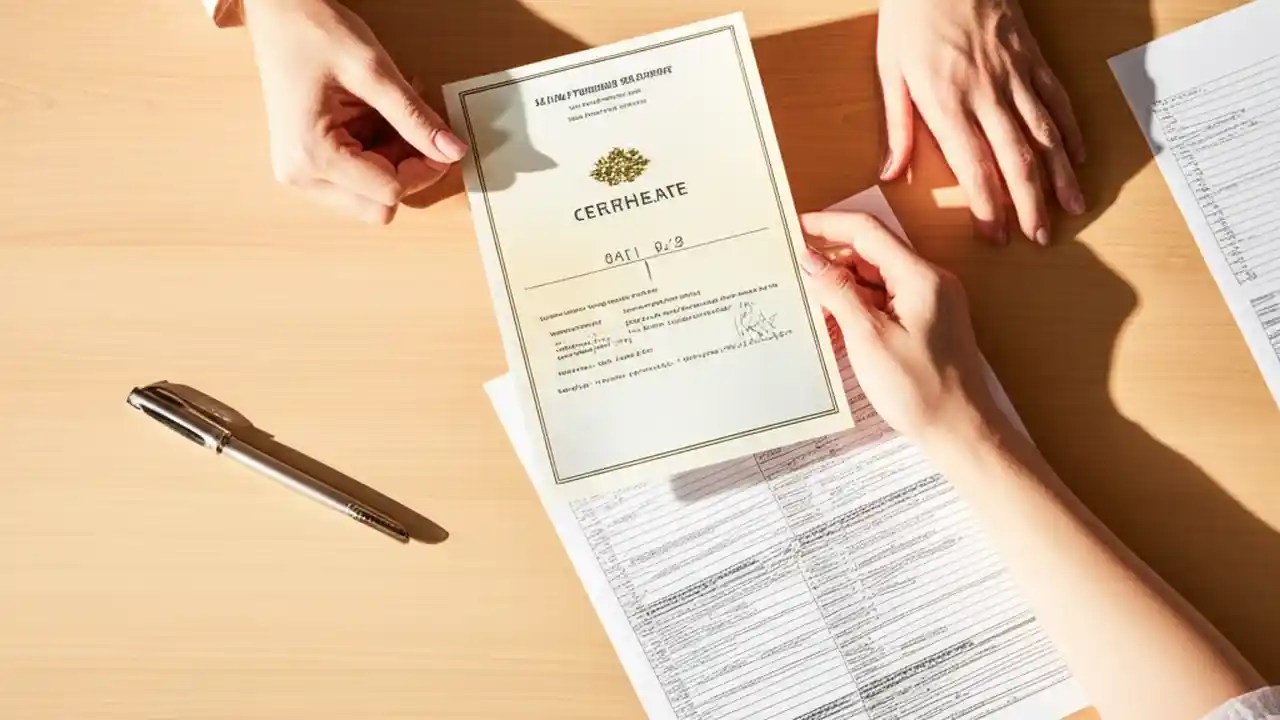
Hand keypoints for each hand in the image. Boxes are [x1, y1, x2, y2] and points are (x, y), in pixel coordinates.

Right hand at [243, 0, 466, 223]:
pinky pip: (357, 180)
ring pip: (370, 199)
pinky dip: (379, 157)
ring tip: (395, 117)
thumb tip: (452, 151)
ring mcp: (301, 173)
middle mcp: (301, 175)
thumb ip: (414, 116)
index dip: (424, 169)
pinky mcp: (307, 165)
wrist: (276, 13)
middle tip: (421, 130)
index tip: (442, 141)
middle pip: (378, 207)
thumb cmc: (313, 32)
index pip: (388, 193)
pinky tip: (380, 120)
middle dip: (408, 172)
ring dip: (394, 164)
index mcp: (312, 155)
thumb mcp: (373, 71)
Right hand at [799, 211, 1000, 440]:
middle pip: (872, 252)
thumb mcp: (868, 339)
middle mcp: (929, 280)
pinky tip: (834, 322)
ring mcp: (930, 299)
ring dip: (842, 284)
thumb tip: (810, 259)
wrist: (960, 430)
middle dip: (832, 258)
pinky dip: (858, 304)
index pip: (867, 231)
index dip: (827, 225)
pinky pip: (885, 298)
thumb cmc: (918, 389)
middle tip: (793, 271)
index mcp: (919, 277)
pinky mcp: (927, 319)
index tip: (793, 228)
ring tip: (808, 302)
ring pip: (876, 276)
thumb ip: (838, 292)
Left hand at [876, 0, 1084, 244]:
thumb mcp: (889, 70)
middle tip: (1039, 238)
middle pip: (1017, 159)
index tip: (995, 236)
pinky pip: (1057, 100)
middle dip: (1031, 205)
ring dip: (1059, 178)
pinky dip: (1070, 132)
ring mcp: (1015, 75)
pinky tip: (1077, 159)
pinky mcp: (1032, 58)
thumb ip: (897, 125)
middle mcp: (986, 93)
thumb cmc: (911, 15)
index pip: (973, 167)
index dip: (988, 207)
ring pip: (1045, 135)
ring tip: (1071, 209)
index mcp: (946, 101)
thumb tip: (890, 172)